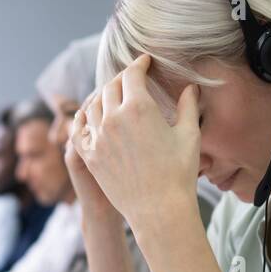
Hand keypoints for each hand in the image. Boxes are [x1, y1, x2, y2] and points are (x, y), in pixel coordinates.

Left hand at [72, 55, 200, 228]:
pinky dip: (81, 118)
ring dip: (103, 96)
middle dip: (121, 78)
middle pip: (111, 86)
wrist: (158, 209)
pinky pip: (78, 129)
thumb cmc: (179, 173)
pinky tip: (86, 115)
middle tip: (130, 78)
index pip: (132, 74)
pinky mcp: (89, 156)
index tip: (144, 62)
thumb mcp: (189, 135)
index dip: (139, 64)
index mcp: (139, 108)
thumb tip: (191, 87)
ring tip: (111, 96)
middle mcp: (114, 118)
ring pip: (93, 105)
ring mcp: (98, 137)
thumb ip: (188, 105)